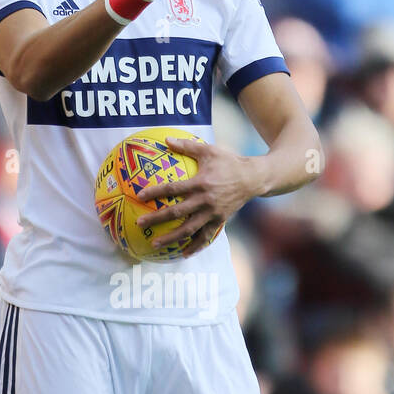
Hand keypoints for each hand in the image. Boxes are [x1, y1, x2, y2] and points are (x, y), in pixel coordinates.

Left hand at [135, 136, 257, 256]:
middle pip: (177, 212)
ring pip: (189, 229)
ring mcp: (213, 213)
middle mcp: (205, 200)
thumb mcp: (209, 150)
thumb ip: (187, 146)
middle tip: (140, 224)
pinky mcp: (219, 221)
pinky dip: (195, 246)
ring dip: (172, 238)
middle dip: (157, 219)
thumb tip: (165, 140)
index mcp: (200, 183)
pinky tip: (183, 254)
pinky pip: (206, 236)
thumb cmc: (229, 161)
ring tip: (156, 244)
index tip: (140, 195)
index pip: (173, 188)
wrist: (253, 178)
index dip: (156, 191)